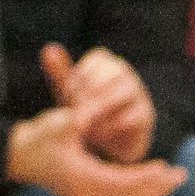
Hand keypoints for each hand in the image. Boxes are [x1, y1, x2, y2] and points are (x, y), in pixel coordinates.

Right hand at [5, 104, 185, 195]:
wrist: (19, 155)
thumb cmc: (39, 136)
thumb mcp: (58, 122)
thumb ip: (76, 118)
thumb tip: (89, 113)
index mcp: (81, 179)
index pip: (123, 183)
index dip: (147, 177)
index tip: (167, 166)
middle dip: (156, 189)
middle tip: (180, 175)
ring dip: (150, 195)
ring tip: (170, 181)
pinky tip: (149, 187)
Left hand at [40, 43, 156, 164]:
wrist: (104, 147)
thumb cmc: (85, 113)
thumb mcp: (70, 94)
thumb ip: (61, 73)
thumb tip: (49, 48)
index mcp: (107, 64)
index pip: (99, 58)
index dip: (81, 75)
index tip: (68, 94)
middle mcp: (126, 74)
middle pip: (116, 70)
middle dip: (94, 89)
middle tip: (77, 109)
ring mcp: (139, 94)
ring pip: (127, 91)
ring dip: (104, 107)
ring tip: (85, 123)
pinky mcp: (146, 116)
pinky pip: (135, 115)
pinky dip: (114, 125)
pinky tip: (98, 135)